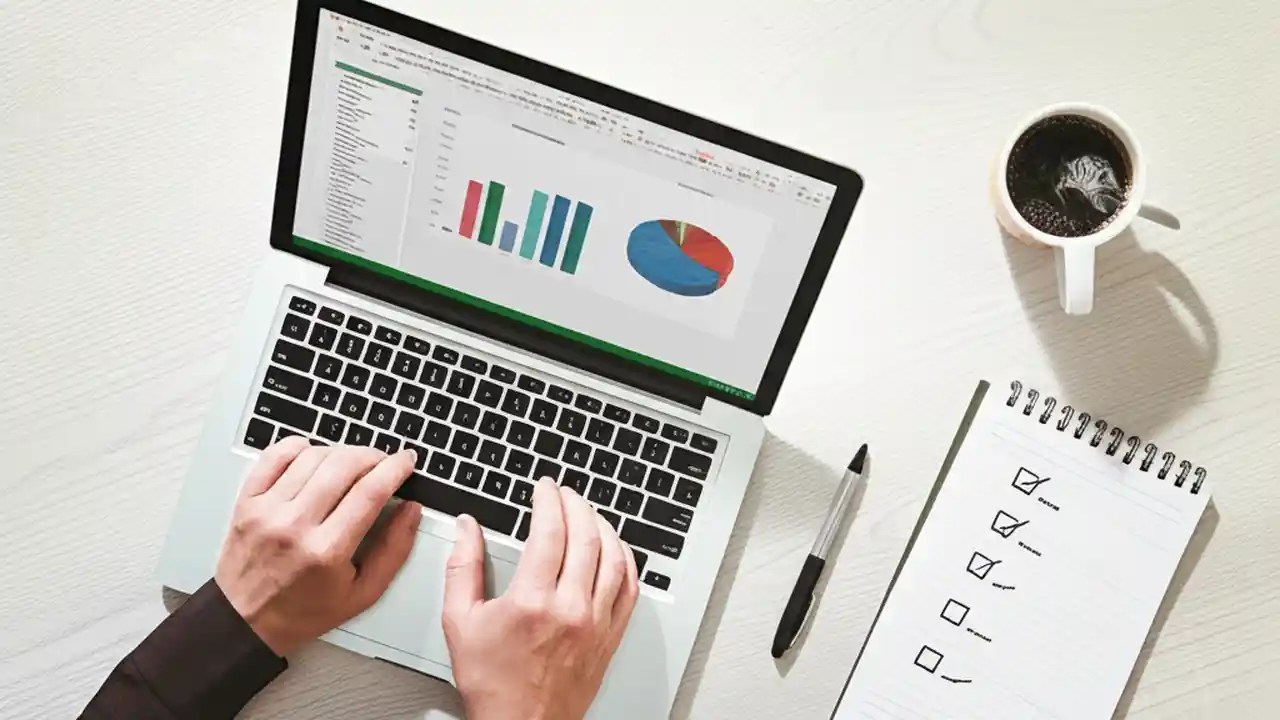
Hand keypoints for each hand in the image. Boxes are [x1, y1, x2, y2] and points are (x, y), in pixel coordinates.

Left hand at [214, 437, 421, 655]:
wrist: (245, 622)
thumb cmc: (303, 610)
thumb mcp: (362, 594)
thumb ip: (393, 550)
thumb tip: (412, 511)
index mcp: (327, 552)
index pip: (370, 492)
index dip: (395, 468)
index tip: (406, 460)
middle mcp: (295, 526)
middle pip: (344, 465)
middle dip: (373, 455)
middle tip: (383, 461)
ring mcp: (267, 510)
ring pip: (314, 455)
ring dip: (341, 451)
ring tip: (351, 463)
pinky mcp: (247, 501)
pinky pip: (275, 455)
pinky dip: (299, 447)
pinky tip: (313, 455)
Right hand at [442, 478, 638, 719]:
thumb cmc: (491, 683)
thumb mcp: (459, 621)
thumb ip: (462, 567)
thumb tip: (467, 528)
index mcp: (532, 602)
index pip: (550, 531)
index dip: (548, 500)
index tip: (543, 488)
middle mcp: (570, 609)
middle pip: (585, 536)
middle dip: (575, 504)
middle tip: (564, 493)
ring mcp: (596, 623)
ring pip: (614, 557)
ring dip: (603, 526)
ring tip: (588, 513)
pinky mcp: (610, 636)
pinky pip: (629, 587)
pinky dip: (625, 560)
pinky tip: (614, 548)